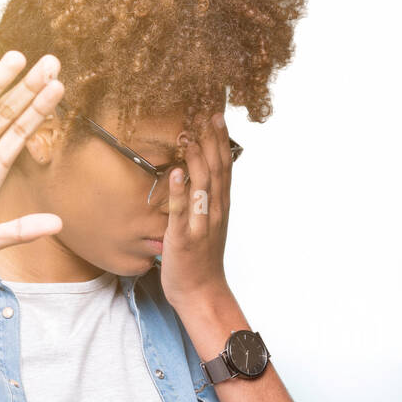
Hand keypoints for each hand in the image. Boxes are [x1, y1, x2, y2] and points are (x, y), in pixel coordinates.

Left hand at [160, 109, 233, 308]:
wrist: (201, 292)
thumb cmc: (201, 258)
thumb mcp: (209, 222)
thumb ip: (207, 196)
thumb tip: (198, 169)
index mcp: (221, 204)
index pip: (224, 164)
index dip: (221, 137)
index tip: (217, 111)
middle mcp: (215, 210)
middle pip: (217, 168)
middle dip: (212, 139)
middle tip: (208, 110)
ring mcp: (201, 224)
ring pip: (203, 185)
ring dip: (196, 158)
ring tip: (190, 133)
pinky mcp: (184, 238)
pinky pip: (182, 211)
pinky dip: (180, 191)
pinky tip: (176, 171)